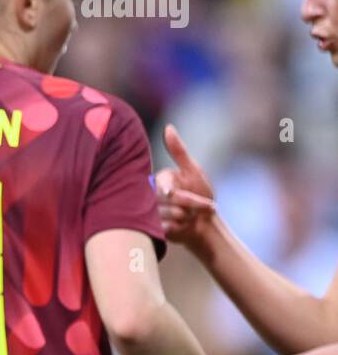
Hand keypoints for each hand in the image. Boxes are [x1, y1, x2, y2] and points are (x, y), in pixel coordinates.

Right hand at [155, 124, 216, 249]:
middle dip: (191, 205)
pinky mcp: (152, 227)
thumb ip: (178, 151)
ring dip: (186, 218)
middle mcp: (151, 194)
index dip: (186, 196)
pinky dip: (179, 228)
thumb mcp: (193, 171)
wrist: (204, 224)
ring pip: (169, 215)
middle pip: (170, 201)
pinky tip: (182, 227)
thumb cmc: (201, 194)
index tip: (201, 200)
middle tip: (204, 208)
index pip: (167, 187)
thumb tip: (168, 127)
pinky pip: (166, 227)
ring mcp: (151, 212)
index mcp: (160, 179)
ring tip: (191, 218)